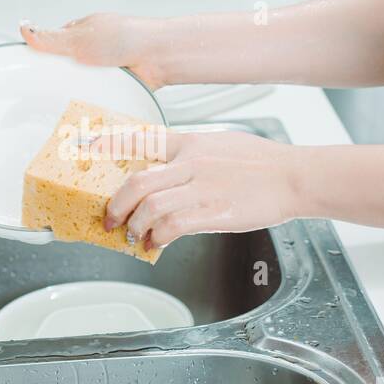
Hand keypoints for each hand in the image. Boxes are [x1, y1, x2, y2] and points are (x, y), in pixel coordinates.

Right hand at [20, 13, 167, 88]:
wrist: (157, 58)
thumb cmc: (127, 38)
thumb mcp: (79, 37)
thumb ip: (50, 38)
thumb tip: (24, 28)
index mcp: (80, 33)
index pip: (51, 47)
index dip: (39, 60)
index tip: (27, 73)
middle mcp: (91, 51)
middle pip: (64, 70)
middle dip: (59, 80)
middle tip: (51, 89)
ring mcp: (102, 70)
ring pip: (80, 86)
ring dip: (78, 92)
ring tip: (72, 98)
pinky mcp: (113, 87)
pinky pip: (97, 98)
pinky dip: (93, 102)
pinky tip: (90, 105)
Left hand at [100, 129, 300, 250]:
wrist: (295, 177)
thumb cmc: (263, 163)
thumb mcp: (221, 144)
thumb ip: (192, 154)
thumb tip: (170, 169)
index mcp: (191, 143)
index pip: (141, 139)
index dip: (109, 145)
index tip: (88, 152)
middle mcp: (192, 163)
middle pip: (137, 181)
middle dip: (116, 205)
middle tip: (110, 218)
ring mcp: (202, 188)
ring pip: (151, 207)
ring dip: (135, 226)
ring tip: (134, 237)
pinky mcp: (215, 212)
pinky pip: (174, 226)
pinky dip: (158, 238)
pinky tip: (156, 244)